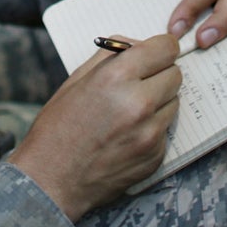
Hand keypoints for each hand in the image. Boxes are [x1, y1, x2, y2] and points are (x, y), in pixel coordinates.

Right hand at [6, 35, 180, 221]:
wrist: (51, 181)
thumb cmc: (57, 128)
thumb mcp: (76, 80)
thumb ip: (110, 56)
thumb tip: (137, 45)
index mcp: (115, 77)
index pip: (165, 48)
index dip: (162, 48)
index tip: (158, 52)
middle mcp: (138, 103)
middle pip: (175, 74)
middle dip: (160, 75)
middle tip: (140, 83)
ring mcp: (150, 133)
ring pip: (174, 103)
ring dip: (158, 103)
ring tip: (129, 113)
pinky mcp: (155, 156)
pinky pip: (166, 131)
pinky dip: (152, 129)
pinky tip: (127, 136)